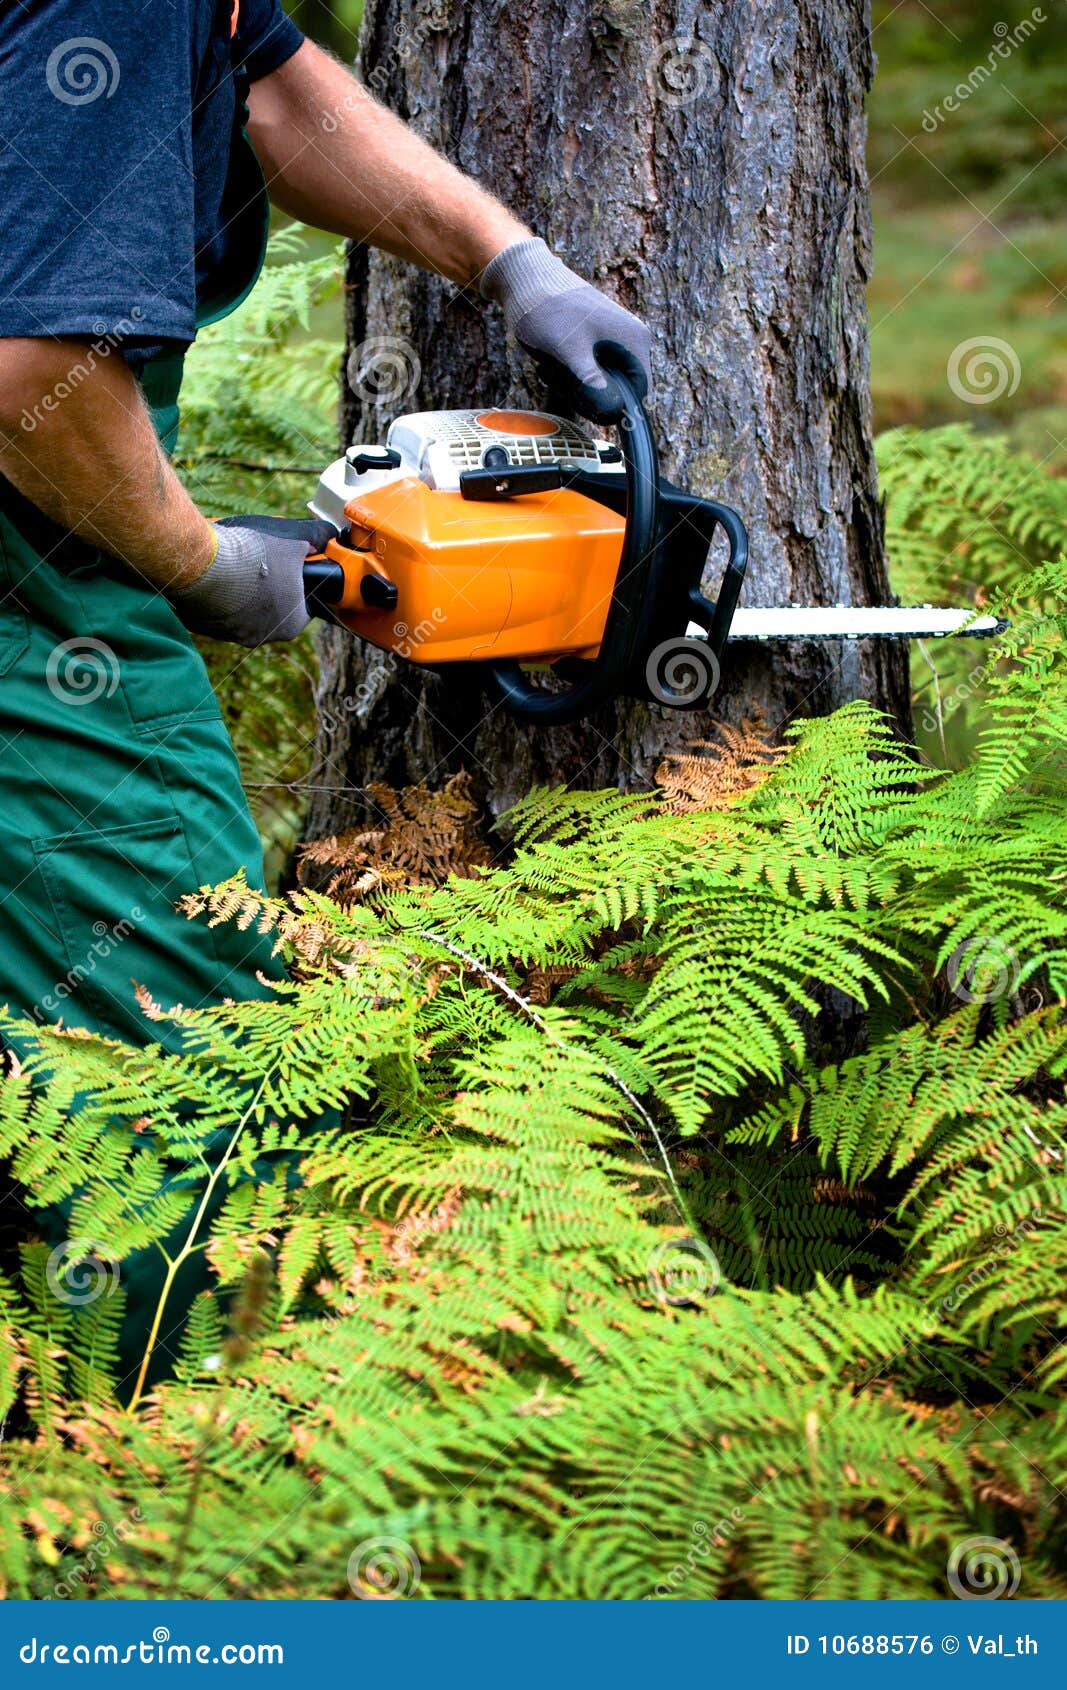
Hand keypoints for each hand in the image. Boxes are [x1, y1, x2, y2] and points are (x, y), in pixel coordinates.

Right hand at [169, 516, 338, 646]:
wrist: (199, 564)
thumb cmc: (251, 555)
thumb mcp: (295, 538)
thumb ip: (317, 537)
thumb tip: (326, 535)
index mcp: (291, 624)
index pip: (305, 604)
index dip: (300, 580)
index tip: (291, 564)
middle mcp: (263, 637)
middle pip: (274, 606)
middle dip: (270, 582)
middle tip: (262, 558)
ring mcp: (231, 634)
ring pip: (243, 608)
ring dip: (243, 587)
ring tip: (236, 562)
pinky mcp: (205, 627)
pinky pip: (217, 607)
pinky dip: (218, 591)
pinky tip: (216, 571)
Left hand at [480, 237, 651, 422]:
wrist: (526, 277)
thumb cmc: (548, 308)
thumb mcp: (568, 350)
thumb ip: (591, 381)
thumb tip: (612, 411)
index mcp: (634, 341)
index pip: (641, 393)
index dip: (617, 406)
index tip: (587, 405)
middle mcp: (631, 339)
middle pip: (621, 389)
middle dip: (591, 394)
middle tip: (562, 383)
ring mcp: (614, 337)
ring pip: (603, 381)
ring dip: (577, 384)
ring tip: (553, 369)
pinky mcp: (597, 338)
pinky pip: (591, 368)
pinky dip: (572, 372)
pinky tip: (552, 363)